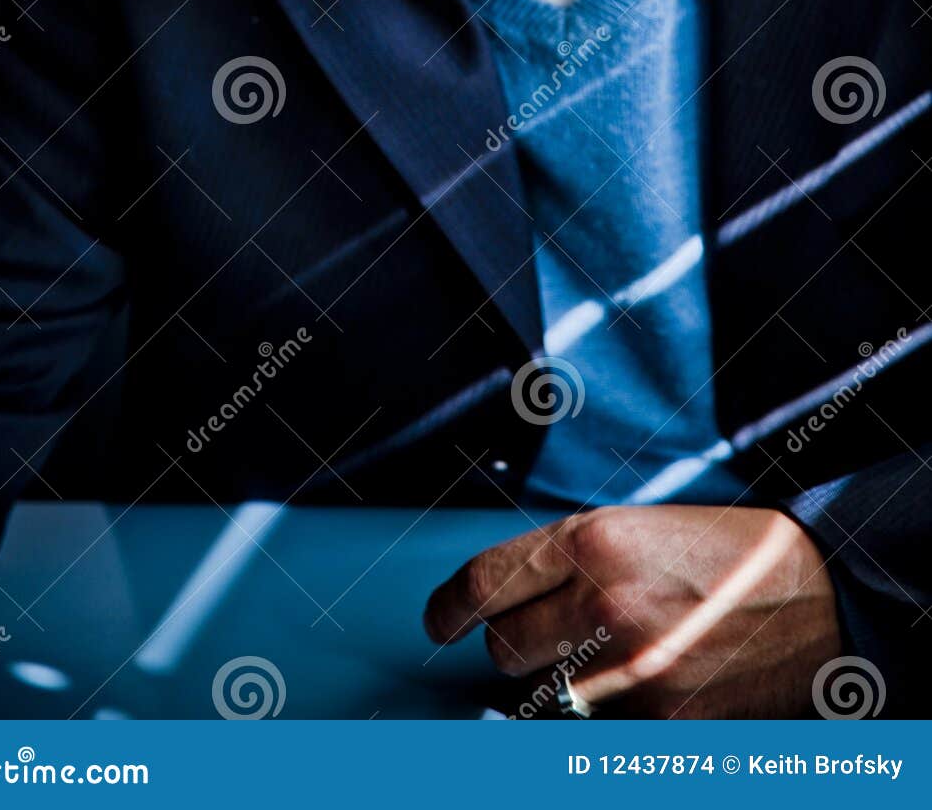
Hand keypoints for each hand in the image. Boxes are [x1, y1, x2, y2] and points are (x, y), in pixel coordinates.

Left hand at [423, 504, 842, 716]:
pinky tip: (642, 688)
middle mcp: (604, 605)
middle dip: (517, 646)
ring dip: (564, 687)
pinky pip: (595, 733)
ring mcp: (632, 673)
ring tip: (613, 658)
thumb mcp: (639, 527)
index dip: (450, 607)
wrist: (821, 600)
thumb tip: (505, 599)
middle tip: (545, 638)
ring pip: (546, 700)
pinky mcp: (661, 726)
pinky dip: (607, 718)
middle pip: (505, 650)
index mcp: (594, 540)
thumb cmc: (729, 555)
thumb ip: (569, 560)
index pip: (485, 582)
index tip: (440, 621)